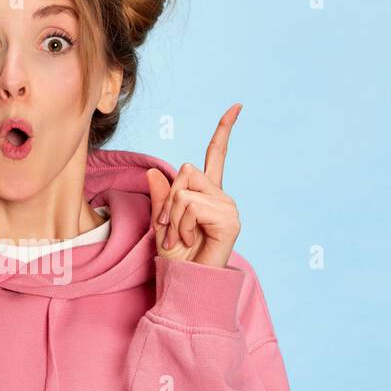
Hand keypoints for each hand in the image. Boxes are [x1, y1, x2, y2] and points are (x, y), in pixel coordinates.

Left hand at [145, 103, 242, 267]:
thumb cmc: (177, 260)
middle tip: (169, 228)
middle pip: (185, 171)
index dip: (224, 130)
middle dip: (167, 199)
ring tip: (180, 238)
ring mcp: (228, 207)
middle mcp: (221, 197)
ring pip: (185, 190)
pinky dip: (182, 224)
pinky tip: (191, 240)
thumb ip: (159, 198)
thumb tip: (152, 172)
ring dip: (173, 216)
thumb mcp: (160, 224)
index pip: (216, 155)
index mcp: (208, 194)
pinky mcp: (229, 219)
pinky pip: (191, 205)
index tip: (237, 106)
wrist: (186, 284)